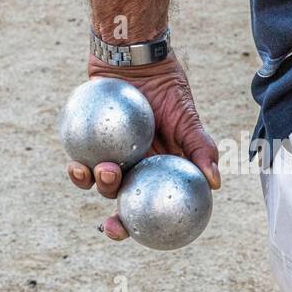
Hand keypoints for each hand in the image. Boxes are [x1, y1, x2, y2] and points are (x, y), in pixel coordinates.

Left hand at [66, 54, 219, 240]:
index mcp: (157, 169)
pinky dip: (77, 167)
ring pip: (99, 183)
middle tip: (111, 225)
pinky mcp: (87, 141)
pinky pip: (80, 160)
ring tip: (104, 171)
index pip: (153, 204)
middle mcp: (133, 167)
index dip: (144, 226)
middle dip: (115, 222)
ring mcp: (108, 154)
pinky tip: (76, 165)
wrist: (135, 56)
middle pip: (124, 204)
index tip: (139, 235)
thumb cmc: (166, 86)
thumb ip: (200, 148)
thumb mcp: (187, 116)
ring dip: (98, 186)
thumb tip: (215, 183)